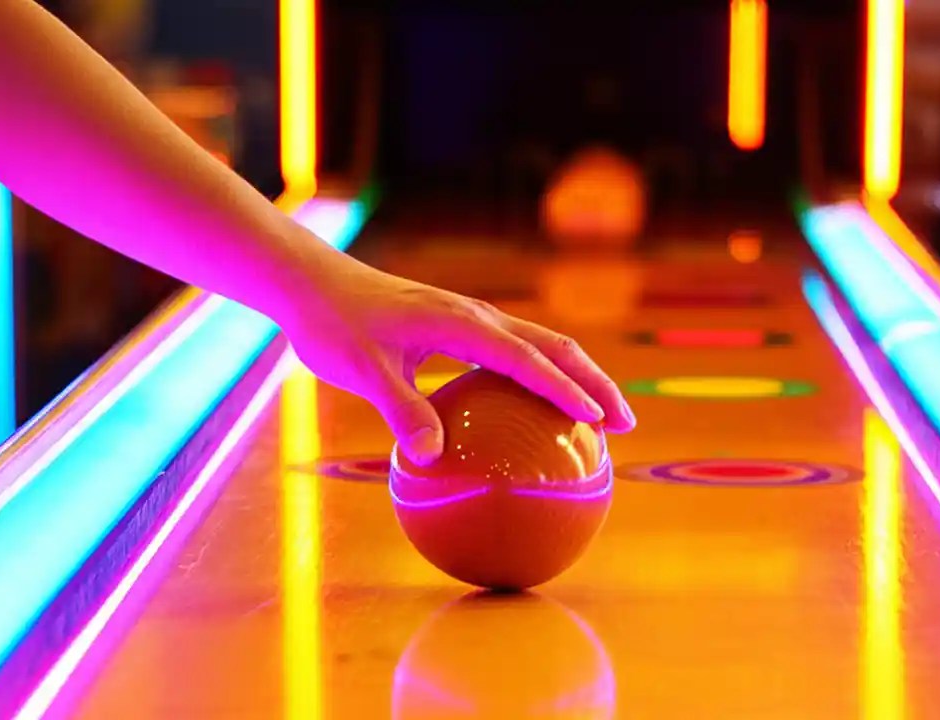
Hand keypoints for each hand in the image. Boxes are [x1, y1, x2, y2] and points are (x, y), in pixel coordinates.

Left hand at [278, 252, 636, 464]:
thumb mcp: (361, 370)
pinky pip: (515, 356)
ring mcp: (474, 319)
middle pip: (555, 348)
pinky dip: (543, 381)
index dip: (566, 390)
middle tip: (626, 425)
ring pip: (543, 347)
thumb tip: (430, 459)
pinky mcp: (462, 328)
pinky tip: (536, 419)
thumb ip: (399, 409)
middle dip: (596, 384)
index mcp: (462, 323)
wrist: (313, 281)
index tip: (597, 420)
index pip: (528, 359)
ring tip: (602, 421)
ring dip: (578, 379)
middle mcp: (478, 316)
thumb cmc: (333, 324)